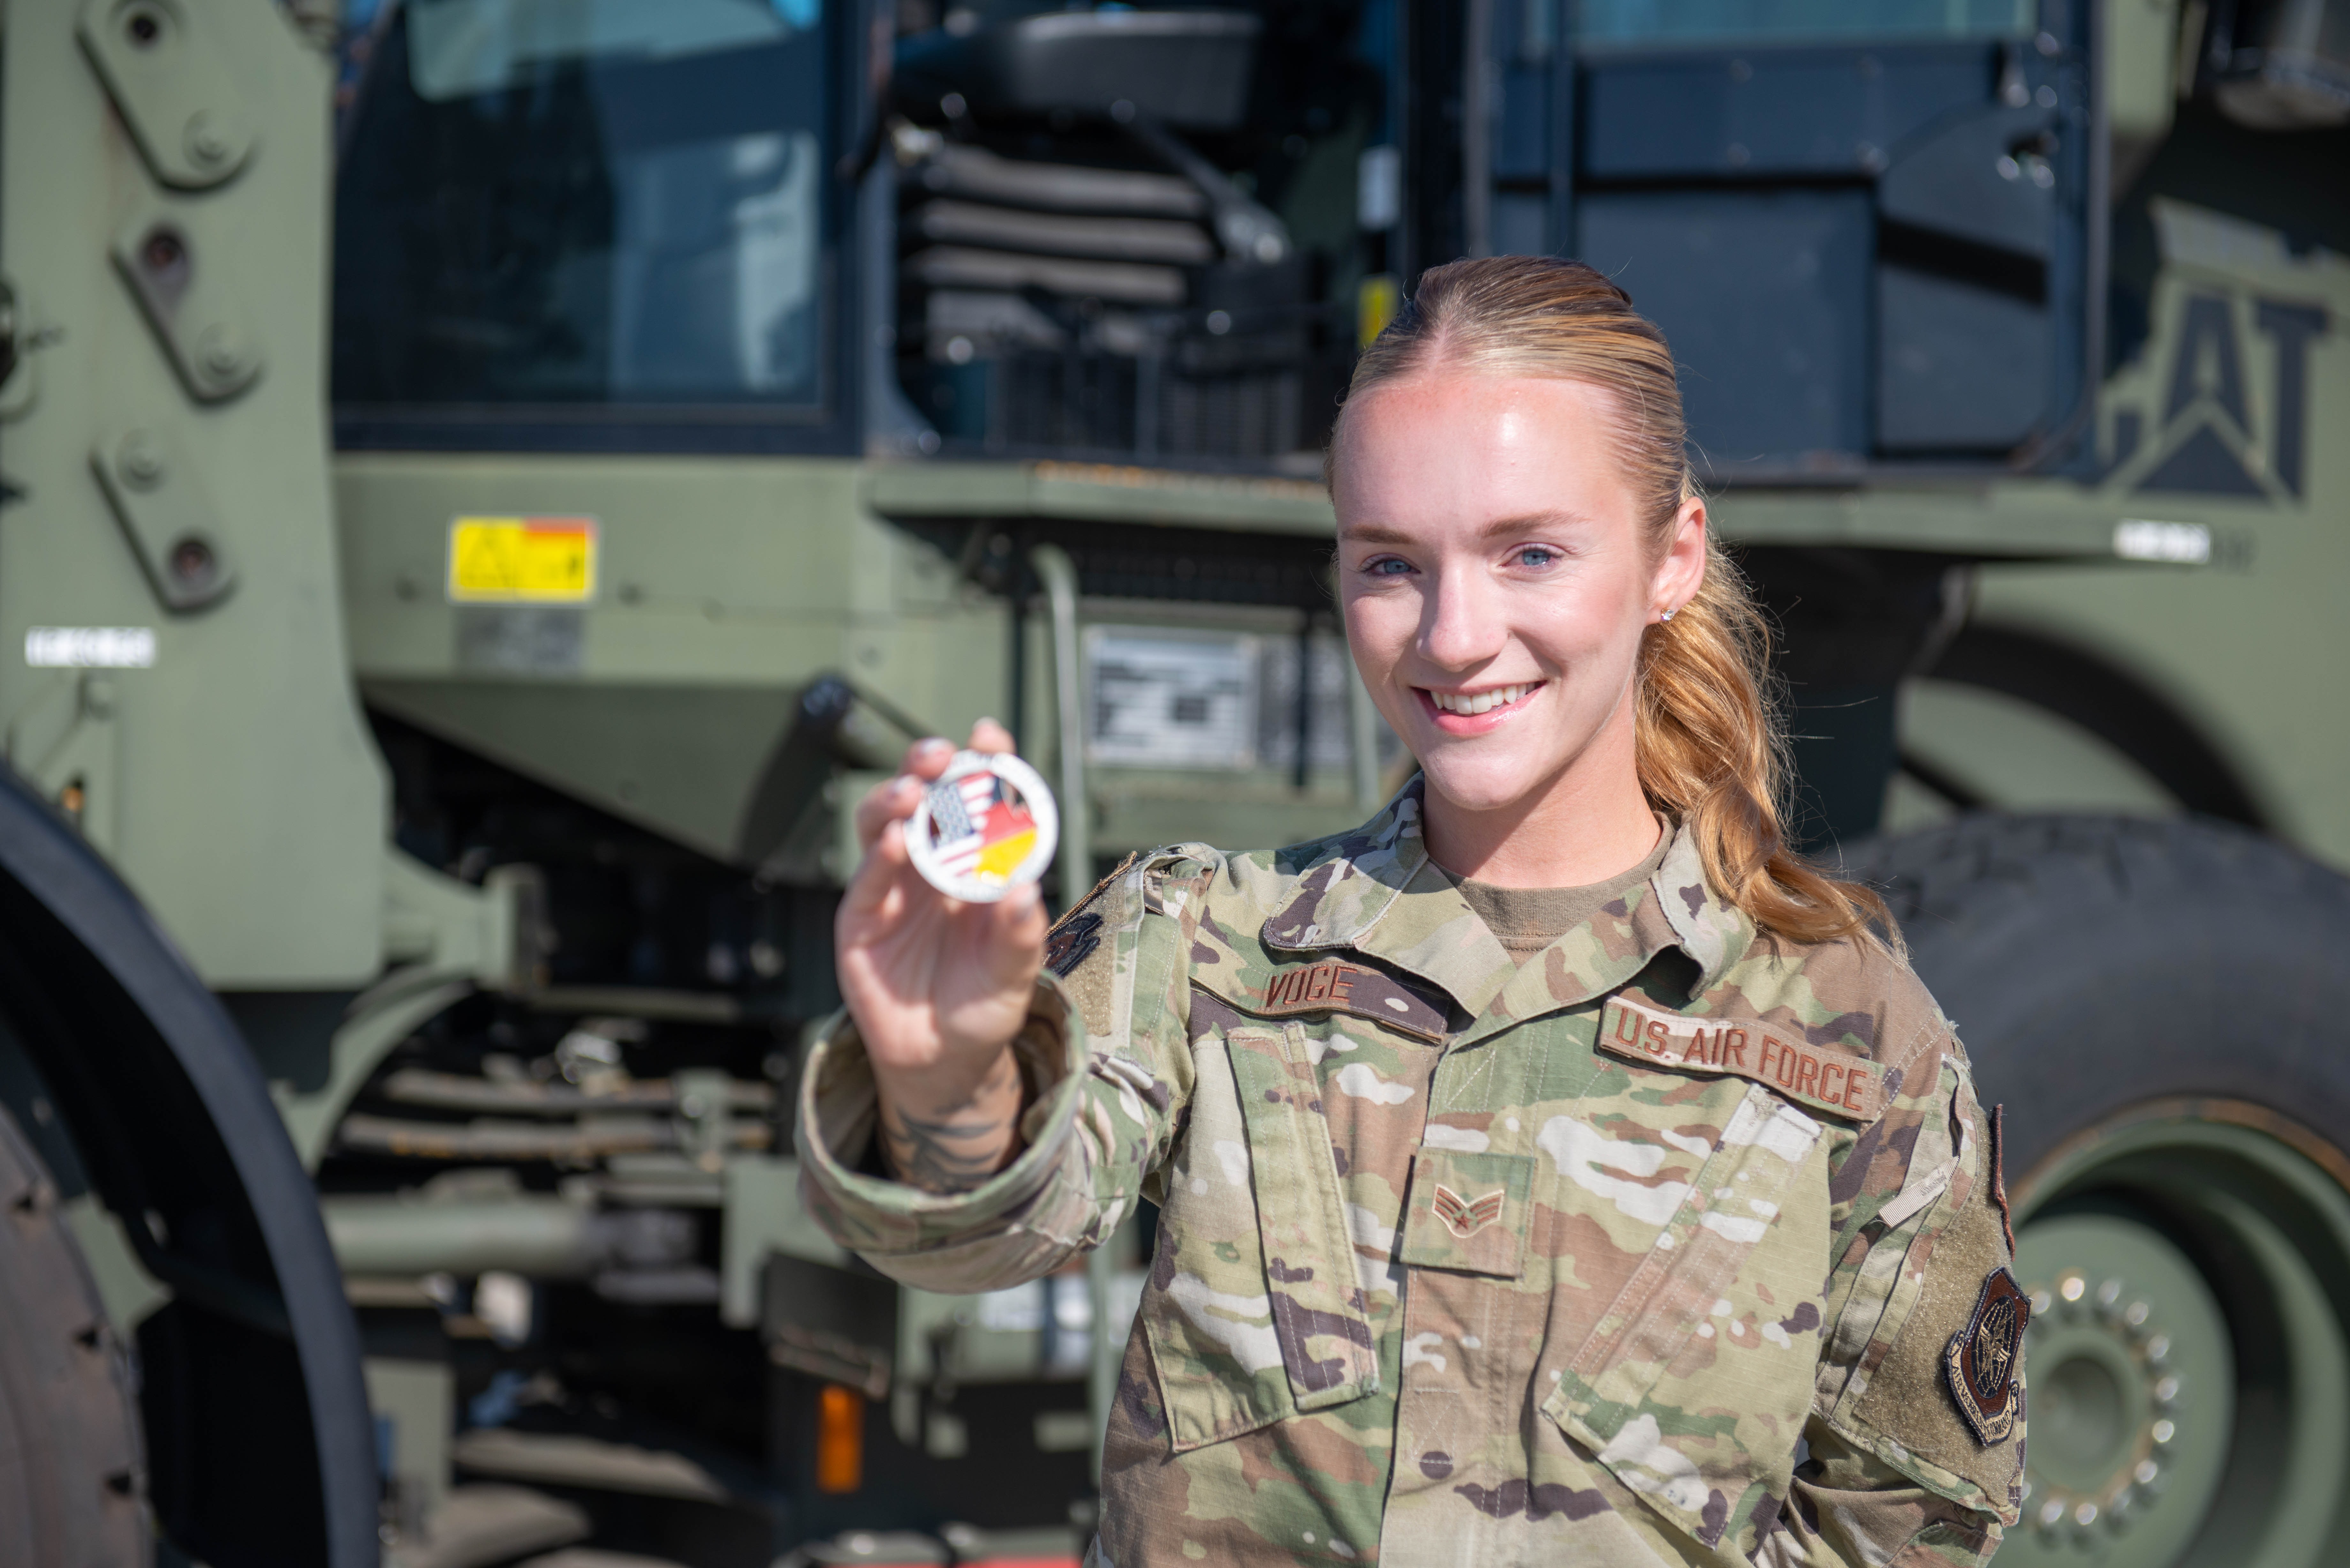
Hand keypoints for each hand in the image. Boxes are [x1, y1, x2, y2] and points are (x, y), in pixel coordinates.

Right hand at [834, 719, 1047, 1188]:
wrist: (944, 1061)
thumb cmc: (983, 1004)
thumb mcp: (1015, 972)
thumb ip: (1021, 934)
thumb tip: (1026, 891)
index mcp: (972, 865)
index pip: (976, 803)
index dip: (982, 766)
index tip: (990, 735)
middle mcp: (928, 867)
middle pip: (921, 799)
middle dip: (928, 768)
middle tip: (941, 755)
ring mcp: (890, 890)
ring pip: (882, 825)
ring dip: (895, 801)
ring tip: (913, 792)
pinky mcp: (860, 922)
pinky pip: (866, 881)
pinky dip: (878, 858)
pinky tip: (895, 842)